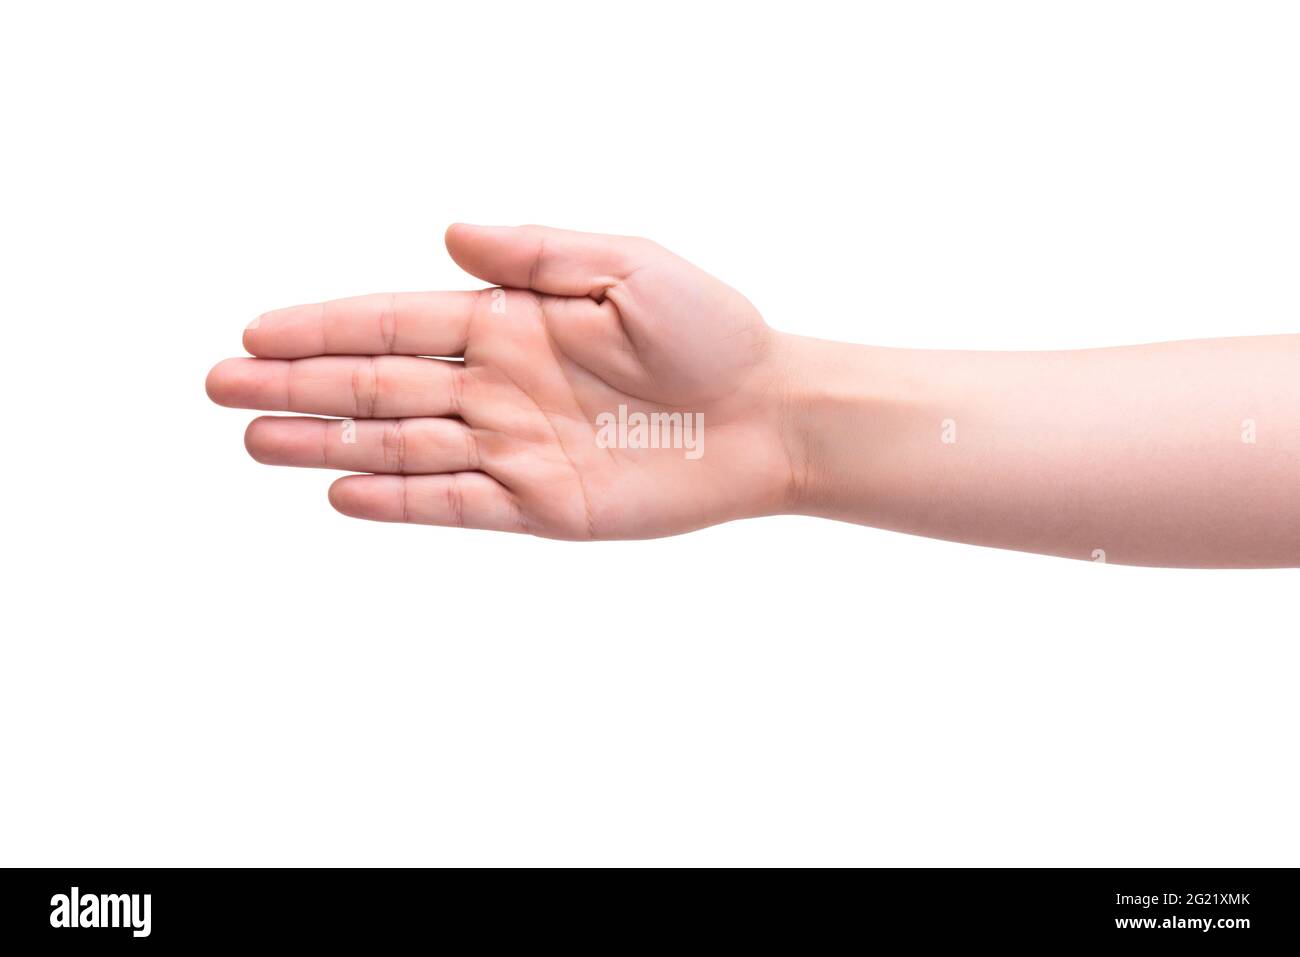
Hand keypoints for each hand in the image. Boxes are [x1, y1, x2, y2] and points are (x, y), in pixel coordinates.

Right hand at [206, 224, 799, 537]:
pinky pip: (454, 502)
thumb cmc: (710, 331)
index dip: (325, 329)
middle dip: (299, 385)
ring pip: (400, 446)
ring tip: (256, 439)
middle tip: (220, 386)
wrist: (768, 415)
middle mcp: (497, 385)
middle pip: (378, 386)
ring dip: (326, 444)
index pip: (396, 323)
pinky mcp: (540, 504)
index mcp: (510, 322)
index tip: (257, 333)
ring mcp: (513, 447)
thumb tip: (449, 235)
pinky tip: (342, 492)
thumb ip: (535, 254)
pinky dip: (399, 500)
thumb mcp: (627, 266)